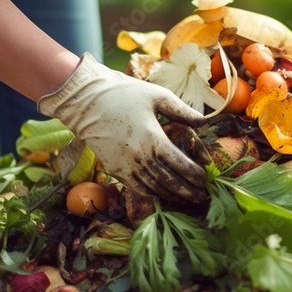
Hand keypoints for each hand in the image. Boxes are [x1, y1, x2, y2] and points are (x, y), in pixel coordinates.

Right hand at [38, 53, 208, 202]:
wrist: (85, 101)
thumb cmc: (123, 93)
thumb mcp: (157, 96)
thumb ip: (182, 111)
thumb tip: (204, 122)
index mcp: (153, 140)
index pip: (180, 165)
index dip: (195, 175)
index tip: (206, 179)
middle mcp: (140, 158)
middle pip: (169, 182)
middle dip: (188, 191)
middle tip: (202, 196)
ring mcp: (125, 166)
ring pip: (154, 189)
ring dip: (171, 195)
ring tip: (186, 198)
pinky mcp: (114, 169)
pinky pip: (136, 188)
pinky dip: (152, 193)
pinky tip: (162, 193)